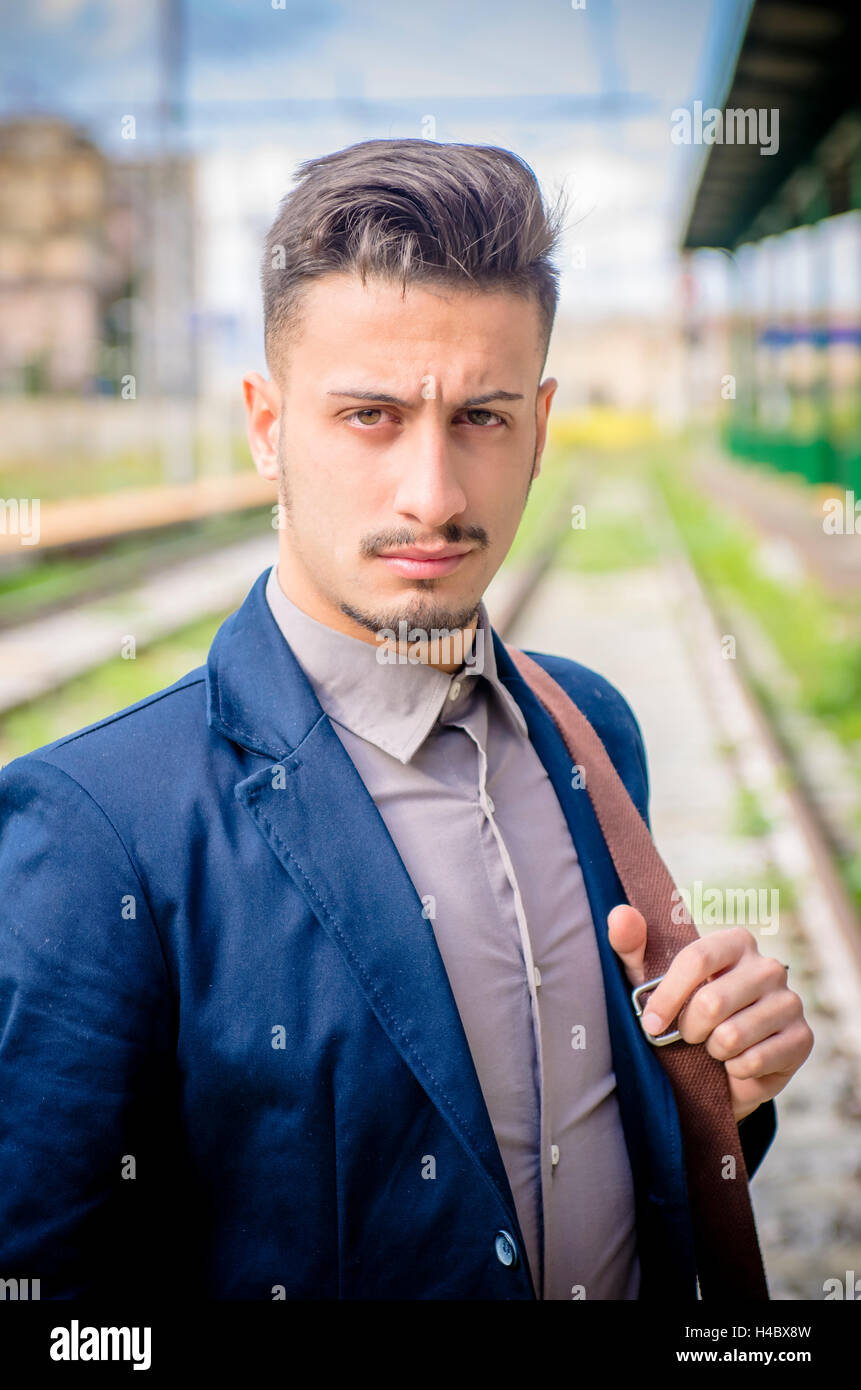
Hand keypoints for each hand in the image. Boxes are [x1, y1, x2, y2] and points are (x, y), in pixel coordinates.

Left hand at [607, 905, 813, 1121]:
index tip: (650, 1023)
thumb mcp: (650, 979)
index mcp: (735, 942)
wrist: (721, 1064)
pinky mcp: (803, 1039)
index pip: (696, 960)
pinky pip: (752, 1062)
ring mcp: (790, 1002)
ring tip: (717, 1047)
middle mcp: (769, 967)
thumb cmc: (683, 1011)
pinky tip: (738, 1062)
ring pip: (731, 1036)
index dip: (668, 997)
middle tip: (691, 1036)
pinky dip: (735, 1070)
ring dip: (713, 1051)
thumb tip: (619, 915)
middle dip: (690, 1029)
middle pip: (712, 1002)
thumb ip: (630, 944)